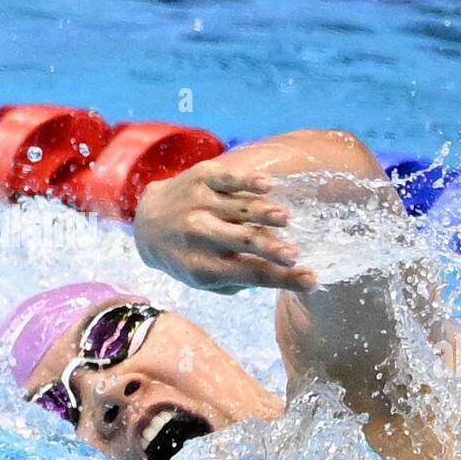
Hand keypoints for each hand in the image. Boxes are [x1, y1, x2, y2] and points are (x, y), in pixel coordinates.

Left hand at [133, 160, 316, 293]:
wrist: (148, 224)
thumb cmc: (191, 257)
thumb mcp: (210, 278)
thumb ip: (242, 278)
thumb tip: (287, 277)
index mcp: (204, 268)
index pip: (251, 274)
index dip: (282, 278)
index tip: (312, 281)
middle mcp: (198, 236)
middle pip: (242, 242)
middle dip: (270, 249)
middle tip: (294, 255)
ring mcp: (197, 204)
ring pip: (237, 209)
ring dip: (263, 214)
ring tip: (285, 219)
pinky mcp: (199, 179)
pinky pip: (226, 178)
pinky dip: (247, 181)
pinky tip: (268, 185)